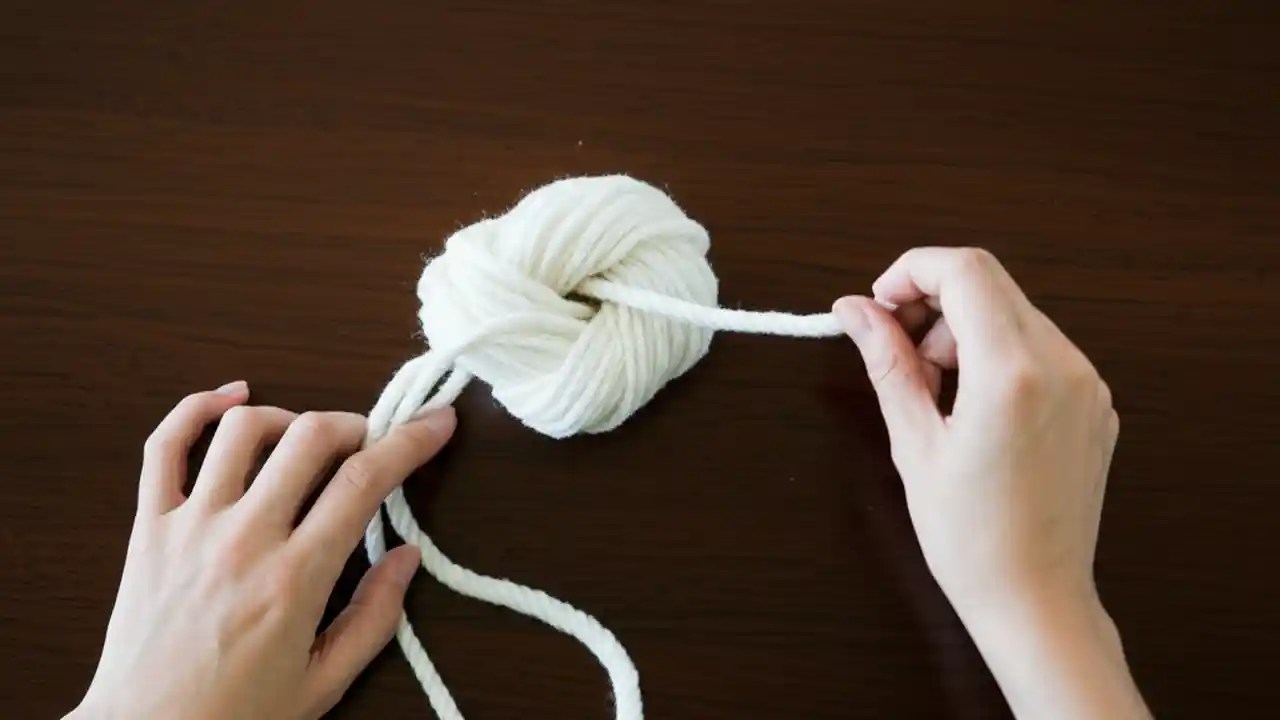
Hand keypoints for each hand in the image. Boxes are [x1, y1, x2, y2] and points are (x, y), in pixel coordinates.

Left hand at [68, 382, 454, 719]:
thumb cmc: (235, 717)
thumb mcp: (324, 682)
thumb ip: (374, 617)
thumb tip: (408, 555)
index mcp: (294, 580)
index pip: (364, 482)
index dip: (410, 442)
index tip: (436, 423)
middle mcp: (244, 540)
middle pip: (311, 438)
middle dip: (356, 424)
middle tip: (370, 443)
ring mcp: (190, 525)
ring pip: (244, 430)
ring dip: (290, 418)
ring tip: (307, 440)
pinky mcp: (148, 526)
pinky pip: (164, 445)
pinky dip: (198, 407)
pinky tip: (232, 399)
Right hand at [834, 248, 1147, 718]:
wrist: (1036, 599)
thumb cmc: (971, 537)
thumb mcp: (913, 443)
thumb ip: (886, 362)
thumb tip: (855, 310)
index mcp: (1011, 372)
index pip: (963, 270)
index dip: (910, 272)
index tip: (879, 305)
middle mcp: (1061, 365)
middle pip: (989, 283)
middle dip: (933, 300)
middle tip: (896, 347)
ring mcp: (1086, 382)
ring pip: (1014, 312)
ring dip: (963, 328)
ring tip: (932, 388)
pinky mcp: (1095, 402)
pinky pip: (1041, 347)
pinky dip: (997, 353)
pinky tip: (971, 404)